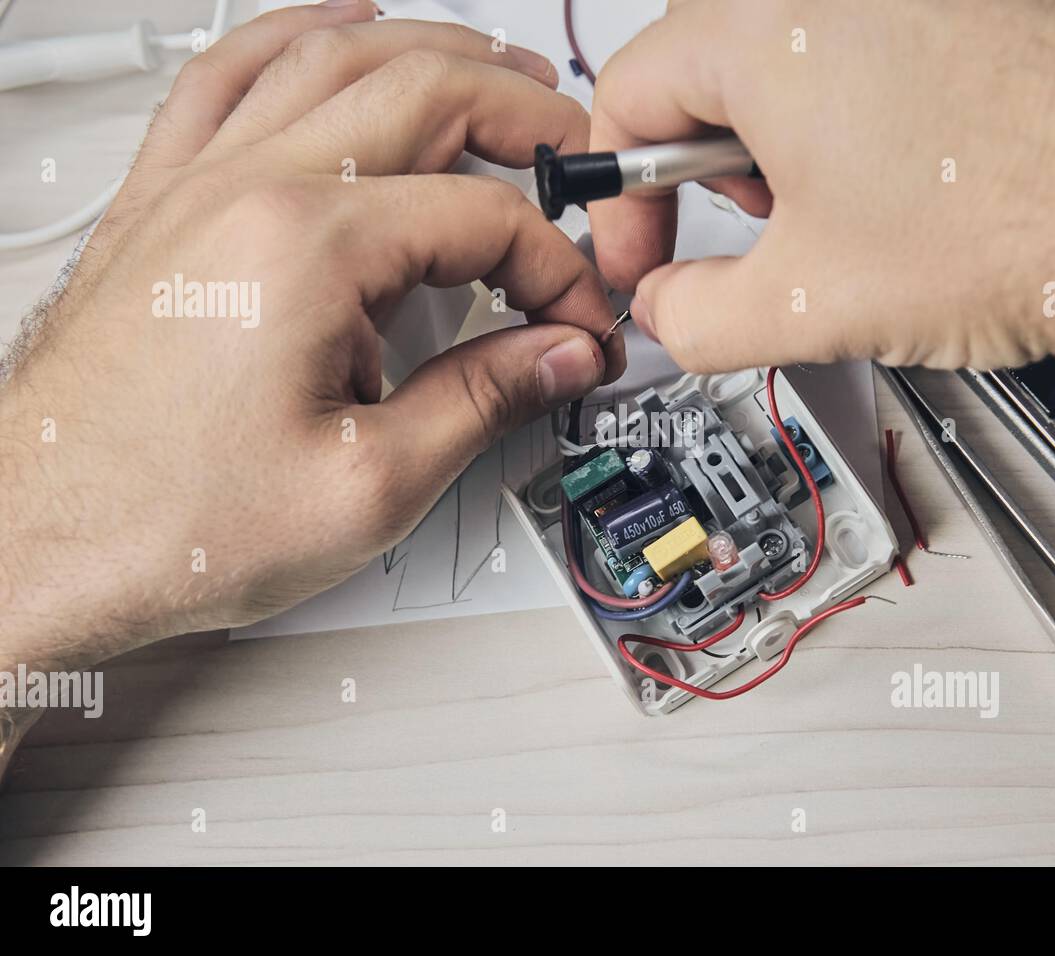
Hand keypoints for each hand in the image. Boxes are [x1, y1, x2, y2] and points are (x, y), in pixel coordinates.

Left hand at [0, 3, 620, 666]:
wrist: (35, 543)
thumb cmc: (164, 521)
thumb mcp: (366, 486)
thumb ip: (483, 401)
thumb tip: (558, 354)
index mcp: (304, 250)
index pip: (483, 216)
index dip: (556, 266)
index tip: (575, 320)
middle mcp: (242, 189)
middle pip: (419, 90)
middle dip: (522, 111)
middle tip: (575, 150)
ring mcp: (191, 184)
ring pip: (329, 55)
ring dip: (429, 48)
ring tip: (495, 70)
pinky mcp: (159, 202)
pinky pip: (230, 73)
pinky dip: (298, 33)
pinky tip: (338, 27)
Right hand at [590, 0, 1054, 694]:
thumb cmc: (1024, 229)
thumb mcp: (805, 307)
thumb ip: (692, 316)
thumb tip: (669, 308)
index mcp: (766, 28)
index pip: (629, 97)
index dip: (623, 199)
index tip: (646, 256)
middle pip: (710, 72)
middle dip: (715, 175)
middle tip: (762, 243)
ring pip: (800, 58)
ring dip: (796, 147)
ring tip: (858, 220)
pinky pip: (884, 45)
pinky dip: (872, 115)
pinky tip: (920, 184)